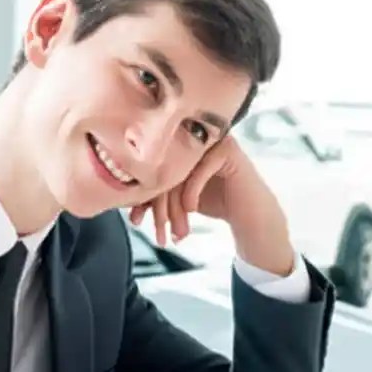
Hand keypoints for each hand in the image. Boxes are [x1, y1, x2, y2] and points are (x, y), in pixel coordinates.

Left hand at [128, 136, 295, 275]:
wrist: (249, 214)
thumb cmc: (212, 202)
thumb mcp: (179, 197)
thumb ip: (157, 191)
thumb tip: (123, 201)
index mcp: (179, 146)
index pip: (153, 170)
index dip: (143, 197)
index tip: (135, 221)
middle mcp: (194, 138)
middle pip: (165, 170)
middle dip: (159, 207)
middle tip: (156, 233)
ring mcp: (212, 141)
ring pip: (180, 172)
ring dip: (174, 206)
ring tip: (173, 231)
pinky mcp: (228, 150)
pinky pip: (199, 171)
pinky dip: (192, 193)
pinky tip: (191, 211)